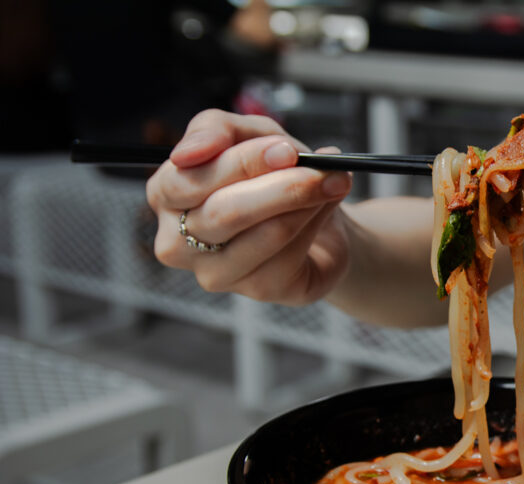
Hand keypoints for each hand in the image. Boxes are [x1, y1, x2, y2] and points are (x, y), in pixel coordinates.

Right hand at [146, 109, 353, 304]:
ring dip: (308, 202)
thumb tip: (196, 148)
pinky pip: (292, 255)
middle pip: (225, 213)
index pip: (188, 179)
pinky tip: (325, 210)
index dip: (242, 162)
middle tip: (322, 169)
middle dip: (282, 186)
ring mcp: (215, 274)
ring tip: (333, 182)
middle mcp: (178, 242)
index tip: (287, 150)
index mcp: (165, 195)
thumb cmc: (271, 174)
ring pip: (267, 234)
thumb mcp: (248, 135)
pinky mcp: (259, 290)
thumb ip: (216, 128)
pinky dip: (317, 224)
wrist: (316, 216)